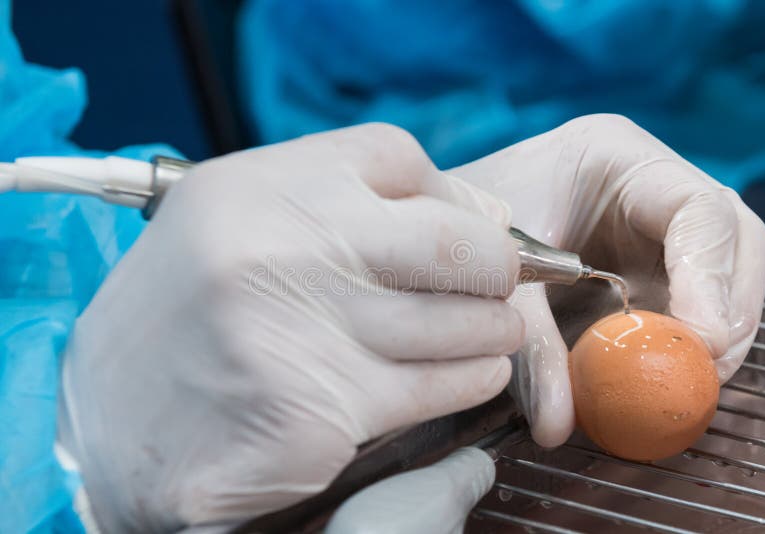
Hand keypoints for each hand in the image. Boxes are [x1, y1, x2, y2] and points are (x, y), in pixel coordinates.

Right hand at [57, 124, 523, 531]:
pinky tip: (464, 372)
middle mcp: (280, 250)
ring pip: (464, 320)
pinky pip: (446, 383)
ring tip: (485, 330)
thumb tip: (475, 214)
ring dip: (491, 326)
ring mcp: (308, 332)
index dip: (446, 194)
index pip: (395, 158)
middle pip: (452, 238)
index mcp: (250, 188)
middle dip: (495, 263)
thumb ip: (333, 206)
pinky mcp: (330, 409)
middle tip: (498, 280)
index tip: (462, 225)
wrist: (105, 431)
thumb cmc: (177, 321)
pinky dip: (473, 376)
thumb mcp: (228, 227)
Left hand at [449, 114, 764, 447]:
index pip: (698, 208)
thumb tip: (559, 426)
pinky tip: (662, 369)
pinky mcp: (647, 261)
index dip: (712, 275)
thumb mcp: (499, 277)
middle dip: (728, 309)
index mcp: (616, 156)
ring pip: (720, 270)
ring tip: (690, 379)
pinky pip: (685, 298)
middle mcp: (648, 186)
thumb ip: (532, 348)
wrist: (442, 217)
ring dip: (715, 329)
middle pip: (730, 239)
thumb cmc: (467, 222)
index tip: (702, 337)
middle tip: (707, 370)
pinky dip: (681, 337)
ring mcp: (653, 224)